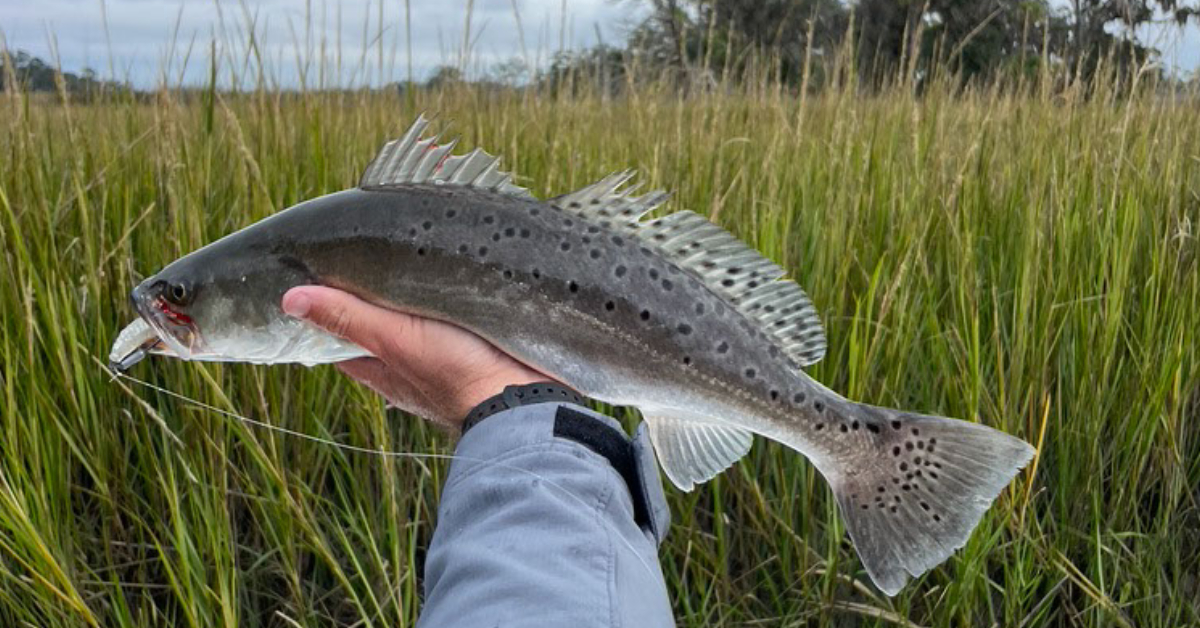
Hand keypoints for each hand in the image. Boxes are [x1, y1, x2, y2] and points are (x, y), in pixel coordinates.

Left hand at [282, 286, 553, 430]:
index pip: (341, 341)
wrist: (525, 400)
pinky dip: (450, 319)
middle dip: (374, 311)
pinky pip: (454, 338)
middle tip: (373, 270)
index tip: (325, 281)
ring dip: (415, 314)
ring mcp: (444, 374)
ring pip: (417, 339)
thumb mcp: (396, 338)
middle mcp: (408, 377)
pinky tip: (460, 299)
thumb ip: (350, 318)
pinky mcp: (477, 363)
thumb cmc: (457, 371)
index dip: (332, 314)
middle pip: (378, 339)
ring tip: (418, 276)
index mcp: (382, 371)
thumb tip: (291, 300)